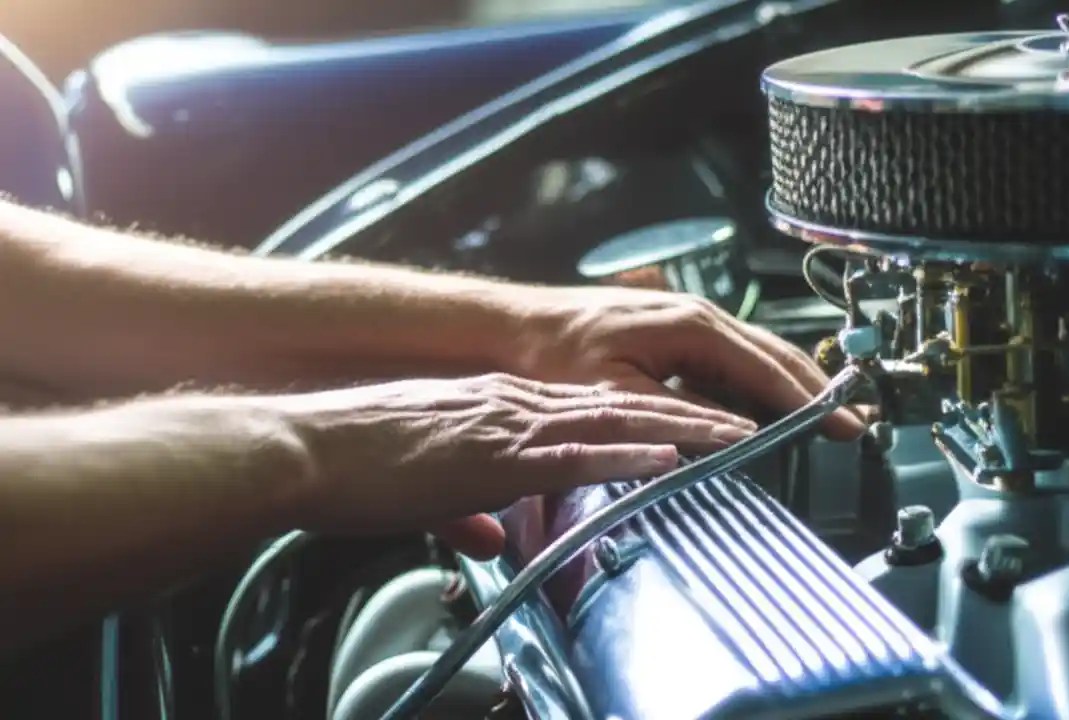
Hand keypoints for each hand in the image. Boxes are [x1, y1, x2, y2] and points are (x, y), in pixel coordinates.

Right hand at [272, 373, 755, 557]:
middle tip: (748, 417)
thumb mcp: (425, 488)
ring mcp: (508, 425)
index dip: (655, 412)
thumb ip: (466, 509)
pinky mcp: (493, 455)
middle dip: (692, 412)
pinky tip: (669, 455)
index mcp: (503, 409)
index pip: (597, 407)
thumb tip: (488, 535)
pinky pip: (576, 454)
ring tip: (738, 433)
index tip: (701, 421)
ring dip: (683, 426)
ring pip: (615, 421)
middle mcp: (516, 406)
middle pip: (623, 405)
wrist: (304, 449)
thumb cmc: (356, 468)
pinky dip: (628, 453)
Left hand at [512, 287, 864, 438]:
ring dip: (797, 385)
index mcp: (692, 327)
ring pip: (759, 353)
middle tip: (857, 425)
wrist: (518, 325)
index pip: (766, 368)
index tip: (844, 426)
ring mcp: (692, 318)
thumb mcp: (613, 393)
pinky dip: (764, 379)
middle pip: (775, 355)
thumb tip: (737, 433)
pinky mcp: (679, 329)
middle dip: (818, 392)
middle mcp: (700, 315)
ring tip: (832, 416)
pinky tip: (776, 404)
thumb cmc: (557, 356)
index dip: (808, 402)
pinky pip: (735, 356)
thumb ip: (676, 415)